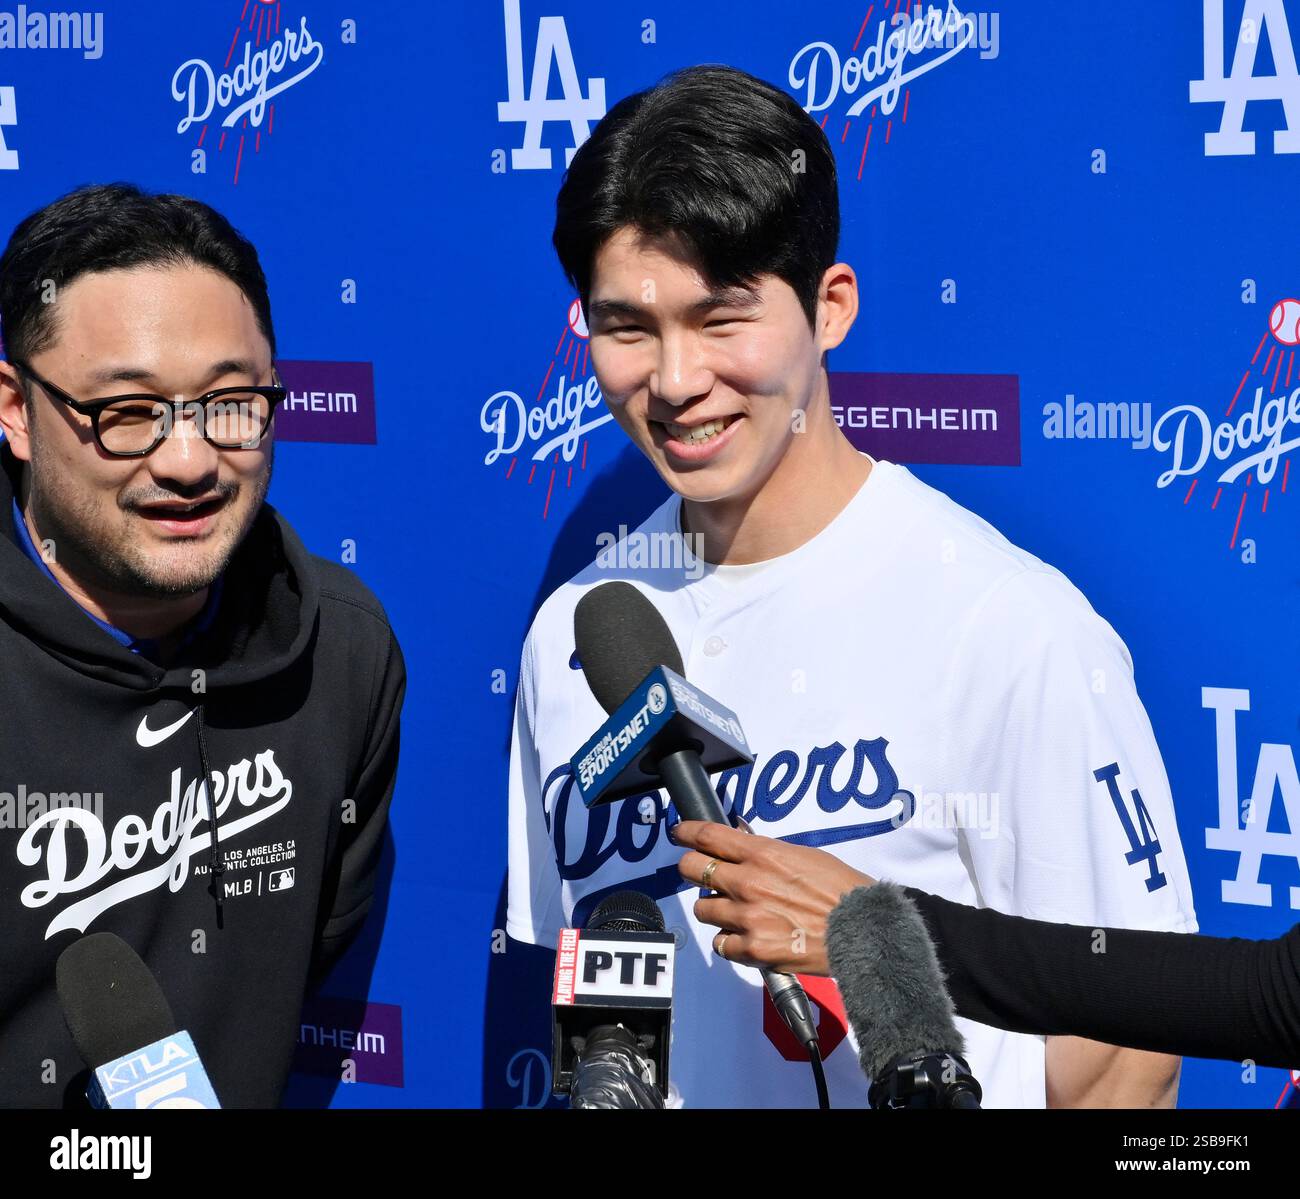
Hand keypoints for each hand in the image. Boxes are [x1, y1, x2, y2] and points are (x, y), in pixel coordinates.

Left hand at [673, 820, 876, 974]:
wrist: (864, 930)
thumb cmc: (842, 891)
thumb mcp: (804, 855)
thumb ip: (767, 852)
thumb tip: (742, 845)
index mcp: (763, 854)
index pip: (708, 835)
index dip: (686, 832)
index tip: (680, 833)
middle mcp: (749, 883)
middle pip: (691, 868)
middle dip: (693, 869)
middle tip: (702, 874)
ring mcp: (748, 917)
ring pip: (702, 909)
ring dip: (715, 909)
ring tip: (736, 912)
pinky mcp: (753, 949)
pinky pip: (721, 944)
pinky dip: (730, 941)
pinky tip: (747, 937)